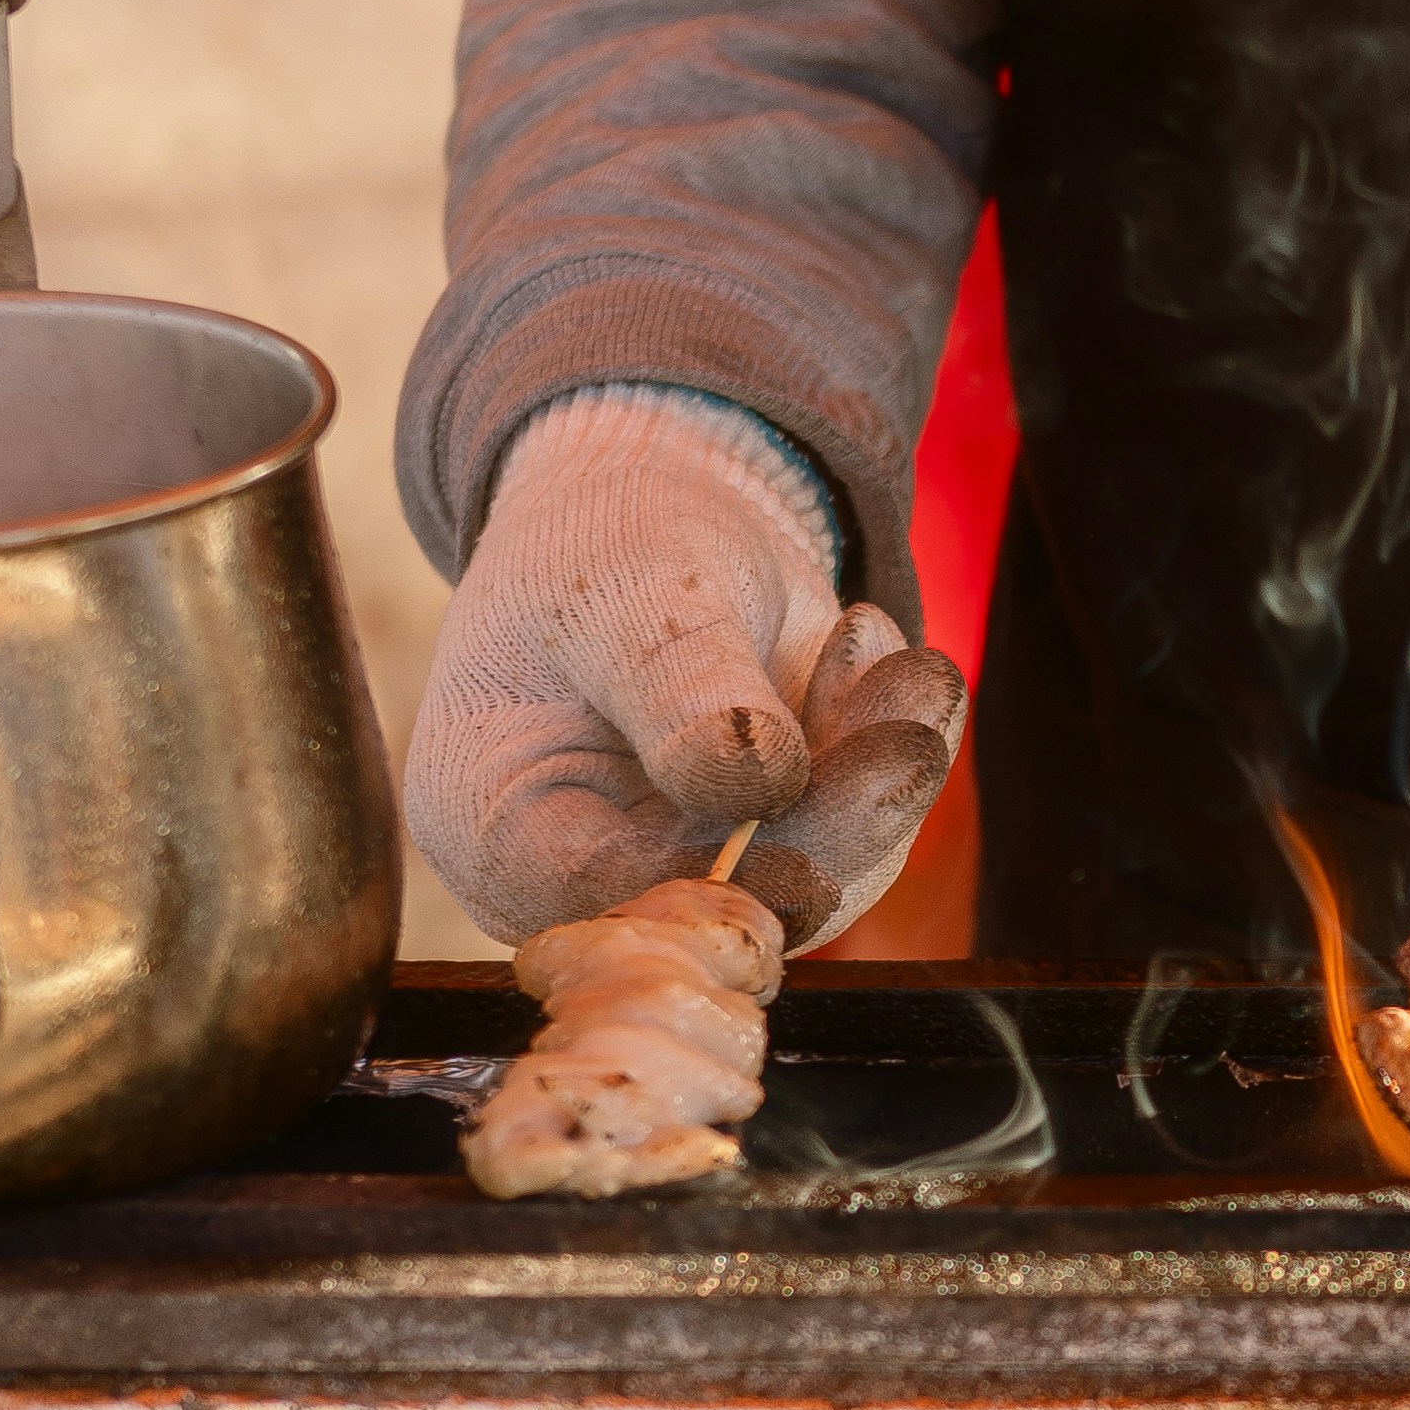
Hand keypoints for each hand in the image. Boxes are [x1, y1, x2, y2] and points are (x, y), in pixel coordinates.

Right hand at [405, 388, 968, 946]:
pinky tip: (875, 651)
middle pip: (729, 904)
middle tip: (912, 733)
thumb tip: (759, 781)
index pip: (603, 901)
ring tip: (910, 669)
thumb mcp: (625, 593)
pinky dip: (887, 743)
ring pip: (819, 876)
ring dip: (881, 775)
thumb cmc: (601, 543)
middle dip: (836, 827)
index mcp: (497, 831)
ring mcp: (693, 864)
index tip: (809, 864)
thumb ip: (679, 687)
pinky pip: (863, 830)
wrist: (659, 505)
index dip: (709, 889)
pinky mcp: (776, 839)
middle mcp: (592, 875)